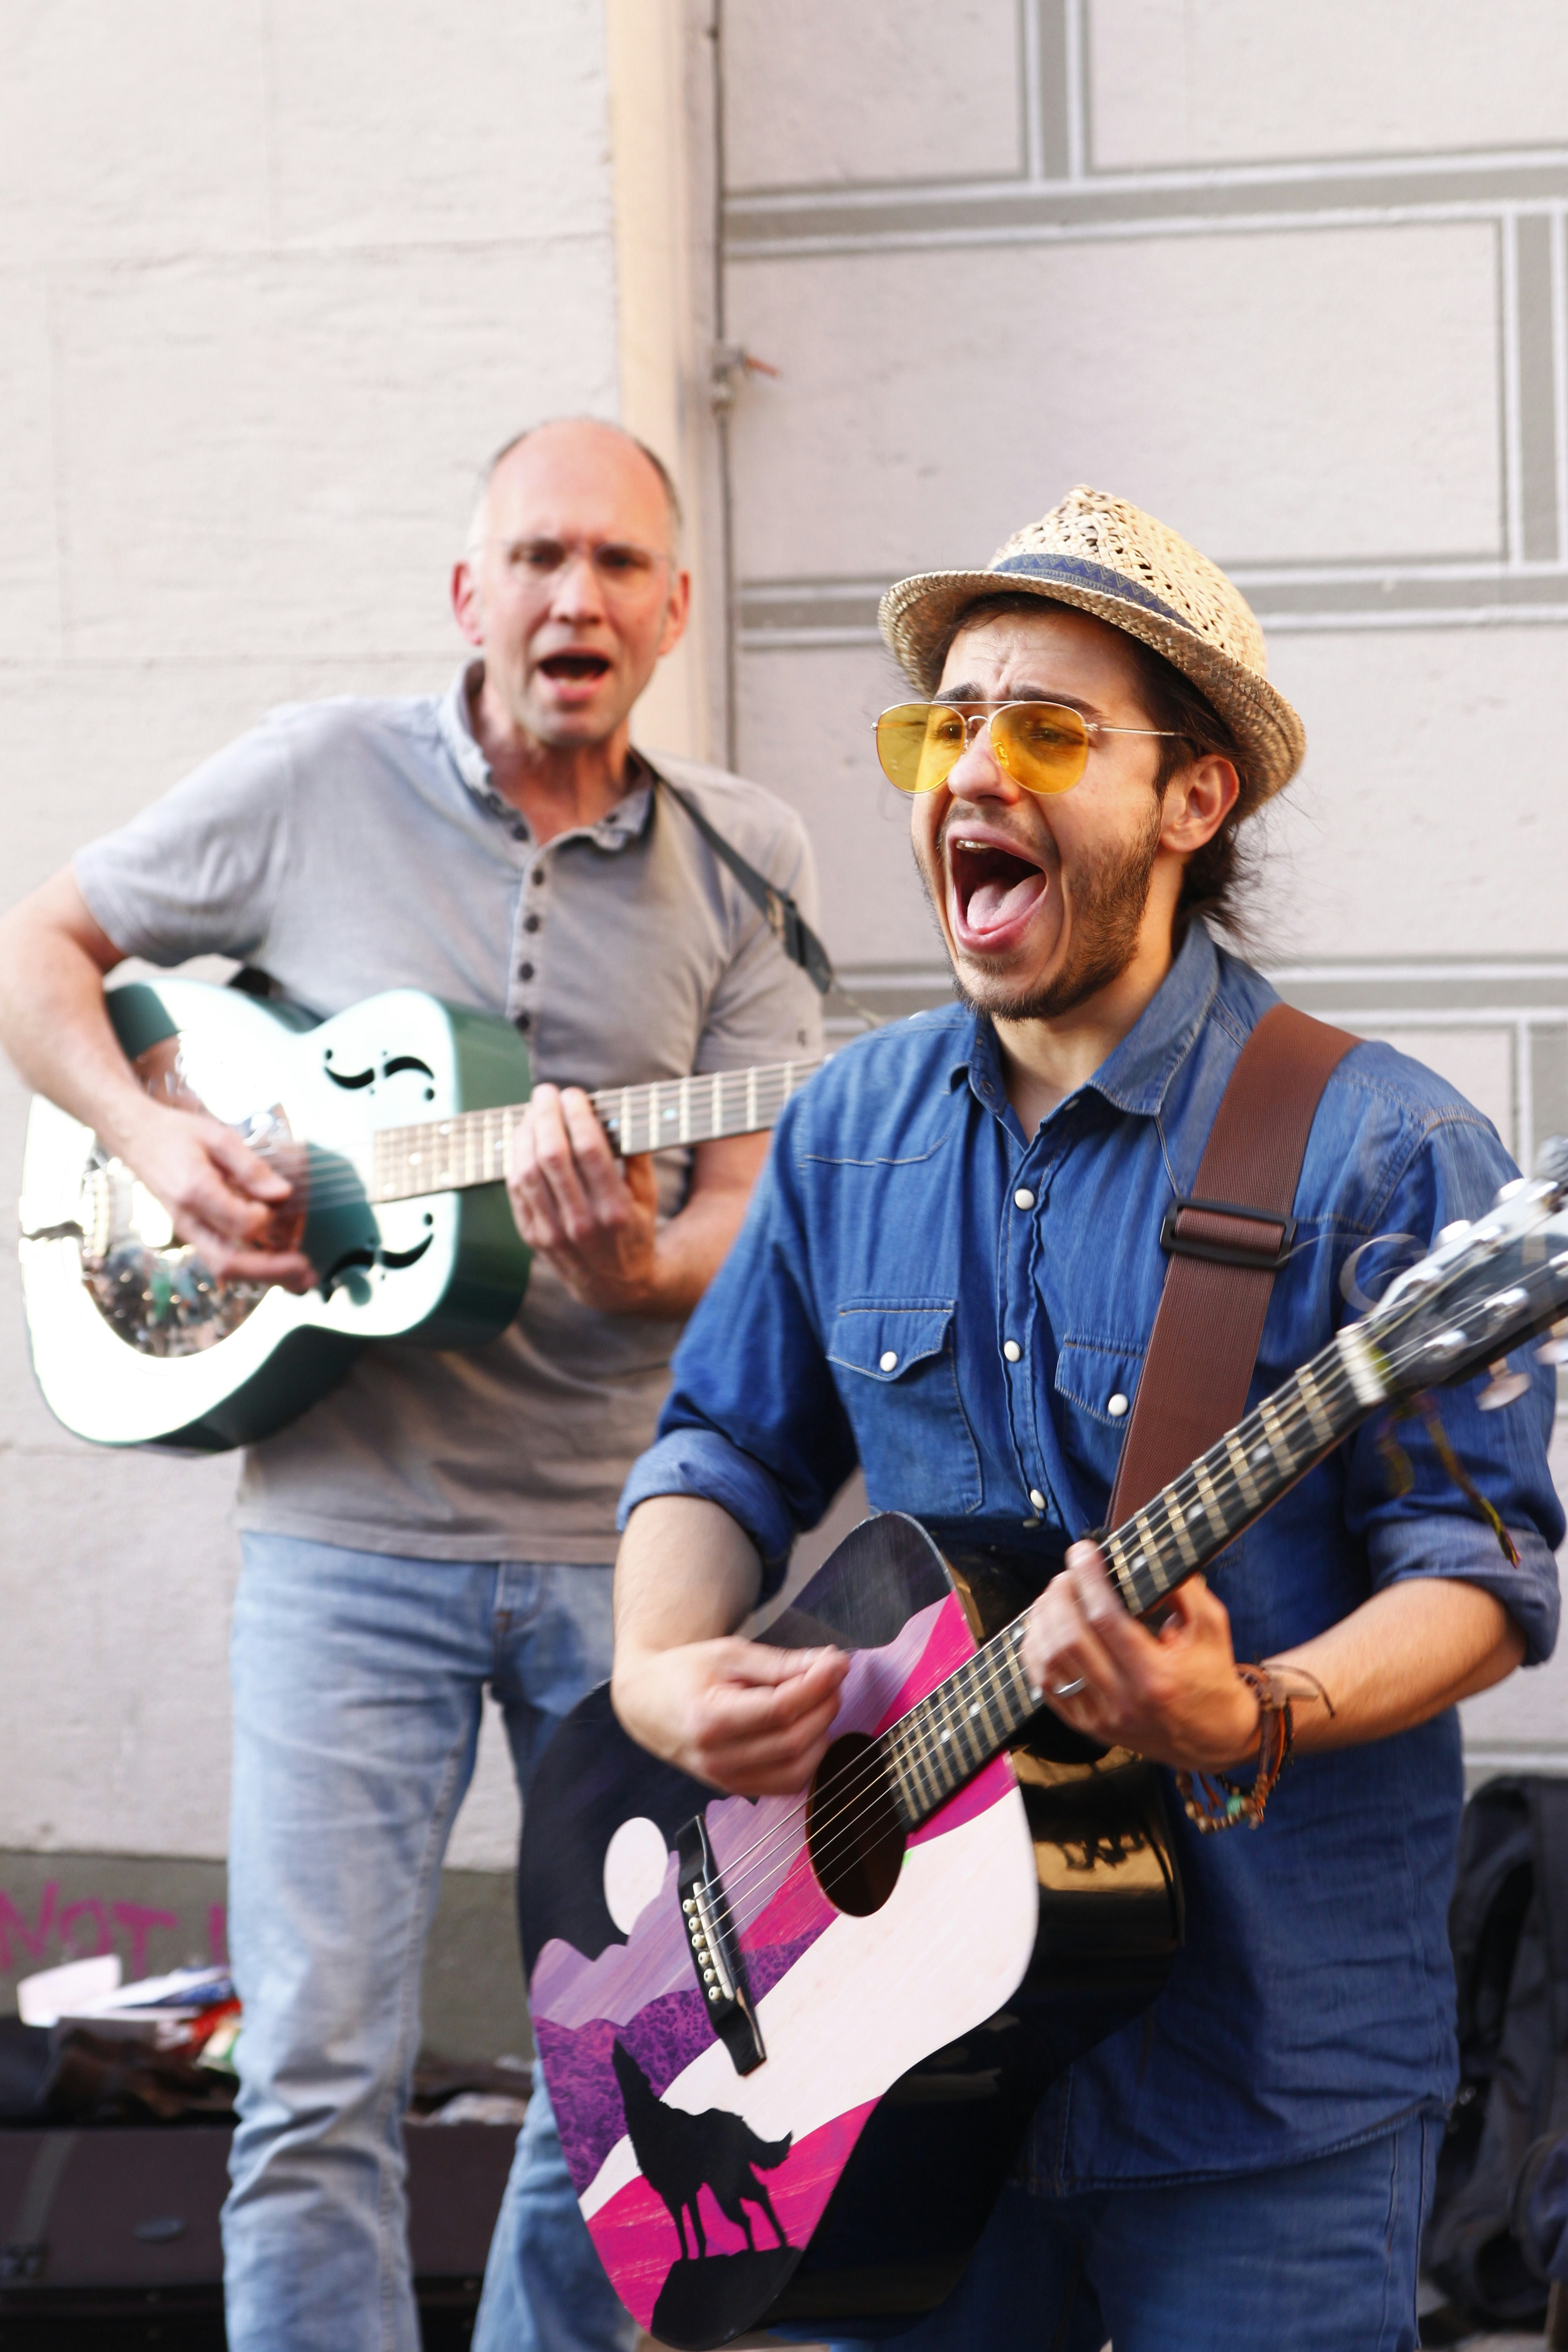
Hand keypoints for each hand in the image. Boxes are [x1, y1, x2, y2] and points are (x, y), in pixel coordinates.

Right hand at [114, 1098, 314, 1290]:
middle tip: (307, 1273)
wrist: (135, 1137)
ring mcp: (187, 1230)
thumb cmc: (176, 1133)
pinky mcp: (192, 1233)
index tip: (278, 1201)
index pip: (238, 1224)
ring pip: (224, 1268)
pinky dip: (252, 1268)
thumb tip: (282, 1193)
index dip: (265, 1219)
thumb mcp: (217, 1136)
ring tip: (301, 1280)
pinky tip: (279, 1268)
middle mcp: (187, 1220)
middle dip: (272, 1272)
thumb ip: (251, 1167)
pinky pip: (221, 1259)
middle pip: (229, 1262)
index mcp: (193, 1192)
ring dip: (265, 1277)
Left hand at [506, 1082, 661, 1311]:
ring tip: (533, 1111)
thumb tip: (615, 1110)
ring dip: (526, 1133)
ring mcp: (553, 1233)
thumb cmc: (634, 1229)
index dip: (577, 1115)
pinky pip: (516, 1190)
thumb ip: (635, 1155)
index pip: (589, 1150)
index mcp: (614, 1210)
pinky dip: (515, 1159)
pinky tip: (523, 1139)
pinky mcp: (533, 1237)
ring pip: (526, 1172)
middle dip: (546, 1115)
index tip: (574, 1093)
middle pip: (552, 1156)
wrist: (615, 1286)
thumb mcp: (648, 1195)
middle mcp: (581, 1223)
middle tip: (546, 1092)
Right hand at [612, 1637, 849, 1796]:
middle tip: (832, 1677)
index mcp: (709, 1720)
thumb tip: (832, 1663)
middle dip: (824, 1705)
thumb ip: (780, 1663)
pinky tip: (806, 1729)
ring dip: (821, 1733)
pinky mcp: (737, 1790)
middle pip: (792, 1740)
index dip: (817, 1685)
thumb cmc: (686, 1673)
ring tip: (820, 1701)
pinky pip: (788, 1784)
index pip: (780, 1710)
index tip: (837, 1662)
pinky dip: (808, 1758)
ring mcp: (726, 1781)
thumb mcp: (729, 1655)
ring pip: (797, 1770)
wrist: (649, 1704)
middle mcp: (717, 1759)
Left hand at [1020, 1540, 1259, 1770]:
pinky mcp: (1087, 1726)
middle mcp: (1124, 1701)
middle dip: (1060, 1597)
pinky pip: (1044, 1686)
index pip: (1106, 1619)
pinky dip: (1035, 1652)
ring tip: (1053, 1596)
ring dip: (1042, 1621)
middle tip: (1067, 1575)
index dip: (1088, 1579)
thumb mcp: (1211, 1628)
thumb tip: (1145, 1557)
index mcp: (1156, 1677)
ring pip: (1050, 1663)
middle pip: (1070, 1640)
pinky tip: (1043, 1627)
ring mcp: (1101, 1718)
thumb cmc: (1211, 1676)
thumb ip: (1183, 1590)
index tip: (1083, 1550)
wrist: (1212, 1738)